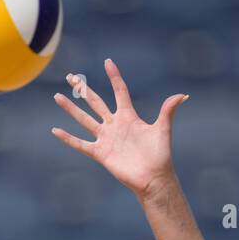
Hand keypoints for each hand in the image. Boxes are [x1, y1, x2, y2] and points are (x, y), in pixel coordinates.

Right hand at [51, 59, 188, 198]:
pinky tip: (55, 131)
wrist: (153, 178)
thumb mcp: (163, 129)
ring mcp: (106, 138)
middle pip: (95, 102)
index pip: (119, 91)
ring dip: (71, 108)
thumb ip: (168, 110)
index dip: (114, 77)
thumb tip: (183, 95)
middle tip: (71, 76)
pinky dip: (68, 138)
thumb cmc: (160, 155)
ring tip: (58, 96)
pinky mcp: (100, 153)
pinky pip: (81, 144)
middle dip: (83, 89)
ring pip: (84, 119)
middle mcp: (114, 125)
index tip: (108, 62)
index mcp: (129, 116)